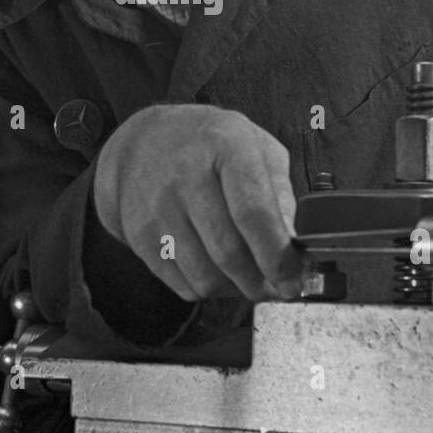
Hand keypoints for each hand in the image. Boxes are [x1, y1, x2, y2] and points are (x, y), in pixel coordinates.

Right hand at [93, 104, 300, 301]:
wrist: (144, 142)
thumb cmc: (210, 145)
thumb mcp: (256, 147)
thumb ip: (280, 194)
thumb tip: (293, 247)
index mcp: (225, 145)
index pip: (253, 213)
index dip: (276, 256)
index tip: (292, 281)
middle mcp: (186, 174)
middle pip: (228, 253)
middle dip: (259, 283)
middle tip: (275, 288)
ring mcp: (158, 206)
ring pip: (204, 277)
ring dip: (233, 290)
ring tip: (245, 278)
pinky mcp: (139, 234)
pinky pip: (181, 284)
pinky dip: (206, 288)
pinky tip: (216, 270)